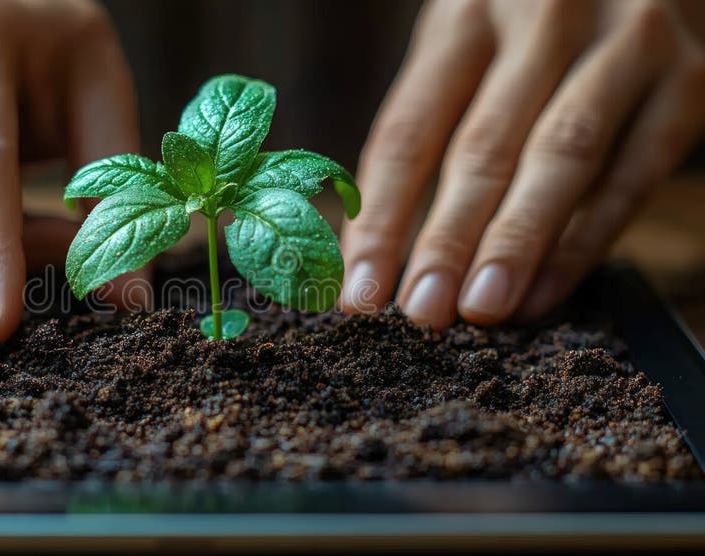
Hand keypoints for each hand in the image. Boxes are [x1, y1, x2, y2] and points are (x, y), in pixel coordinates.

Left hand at [341, 0, 704, 327]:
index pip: (409, 132)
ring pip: (562, 159)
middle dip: (446, 241)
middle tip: (420, 313)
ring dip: (516, 244)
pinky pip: (632, 174)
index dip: (381, 219)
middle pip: (482, 148)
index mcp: (466, 16)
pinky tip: (544, 294)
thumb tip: (375, 241)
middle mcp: (542, 21)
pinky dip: (585, 241)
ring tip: (479, 310)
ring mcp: (622, 44)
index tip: (359, 290)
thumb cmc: (530, 19)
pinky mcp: (687, 79)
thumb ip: (432, 121)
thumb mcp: (469, 39)